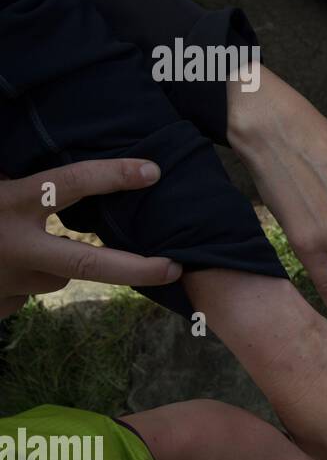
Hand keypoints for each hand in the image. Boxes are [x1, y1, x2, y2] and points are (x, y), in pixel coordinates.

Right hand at [0, 158, 180, 317]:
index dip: (113, 176)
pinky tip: (5, 266)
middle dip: (137, 269)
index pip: (69, 184)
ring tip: (21, 244)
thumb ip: (17, 173)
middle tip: (175, 268)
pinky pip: (28, 290)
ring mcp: (9, 281)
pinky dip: (27, 278)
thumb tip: (43, 155)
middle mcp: (15, 248)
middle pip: (88, 264)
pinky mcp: (0, 303)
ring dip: (58, 264)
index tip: (152, 172)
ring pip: (58, 276)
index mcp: (10, 204)